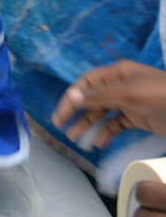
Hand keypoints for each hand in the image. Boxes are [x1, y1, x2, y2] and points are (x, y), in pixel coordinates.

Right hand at [51, 60, 165, 146]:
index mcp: (117, 74)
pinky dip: (107, 133)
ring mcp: (130, 102)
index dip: (71, 99)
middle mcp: (120, 86)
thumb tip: (71, 96)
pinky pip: (116, 125)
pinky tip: (100, 143)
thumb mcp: (129, 93)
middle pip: (92, 99)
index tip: (60, 116)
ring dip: (89, 125)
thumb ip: (100, 95)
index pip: (86, 84)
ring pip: (102, 113)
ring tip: (78, 140)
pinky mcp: (138, 117)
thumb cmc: (161, 96)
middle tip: (63, 129)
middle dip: (77, 114)